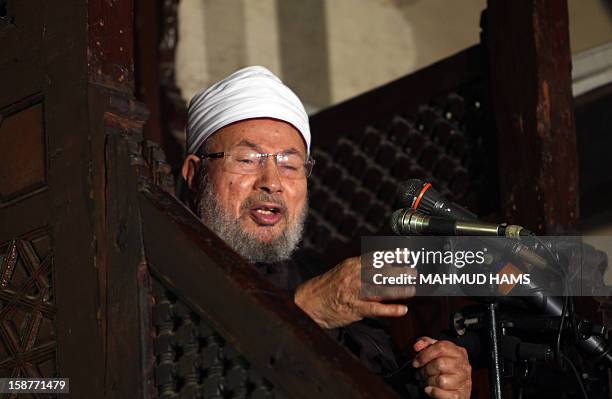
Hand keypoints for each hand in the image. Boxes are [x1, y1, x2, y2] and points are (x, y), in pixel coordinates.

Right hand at [294, 256, 414, 328]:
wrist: (309, 303)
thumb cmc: (329, 287)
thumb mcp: (343, 271)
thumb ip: (361, 269)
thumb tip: (384, 267)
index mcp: (351, 265)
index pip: (375, 257)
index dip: (392, 255)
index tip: (406, 254)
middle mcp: (353, 276)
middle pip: (381, 272)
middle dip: (400, 272)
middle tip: (414, 273)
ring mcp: (354, 292)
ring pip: (381, 289)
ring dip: (399, 290)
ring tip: (413, 290)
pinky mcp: (354, 308)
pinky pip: (375, 308)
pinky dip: (390, 309)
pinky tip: (402, 310)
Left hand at [413, 337, 471, 398]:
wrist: (457, 388)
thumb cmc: (444, 368)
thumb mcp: (436, 352)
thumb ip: (426, 344)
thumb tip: (417, 346)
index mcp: (458, 352)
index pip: (441, 347)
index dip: (425, 354)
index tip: (416, 362)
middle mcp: (463, 366)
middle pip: (440, 364)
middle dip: (425, 370)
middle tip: (419, 373)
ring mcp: (464, 381)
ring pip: (441, 381)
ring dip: (428, 382)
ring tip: (425, 381)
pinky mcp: (460, 395)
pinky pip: (443, 394)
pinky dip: (433, 392)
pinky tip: (429, 389)